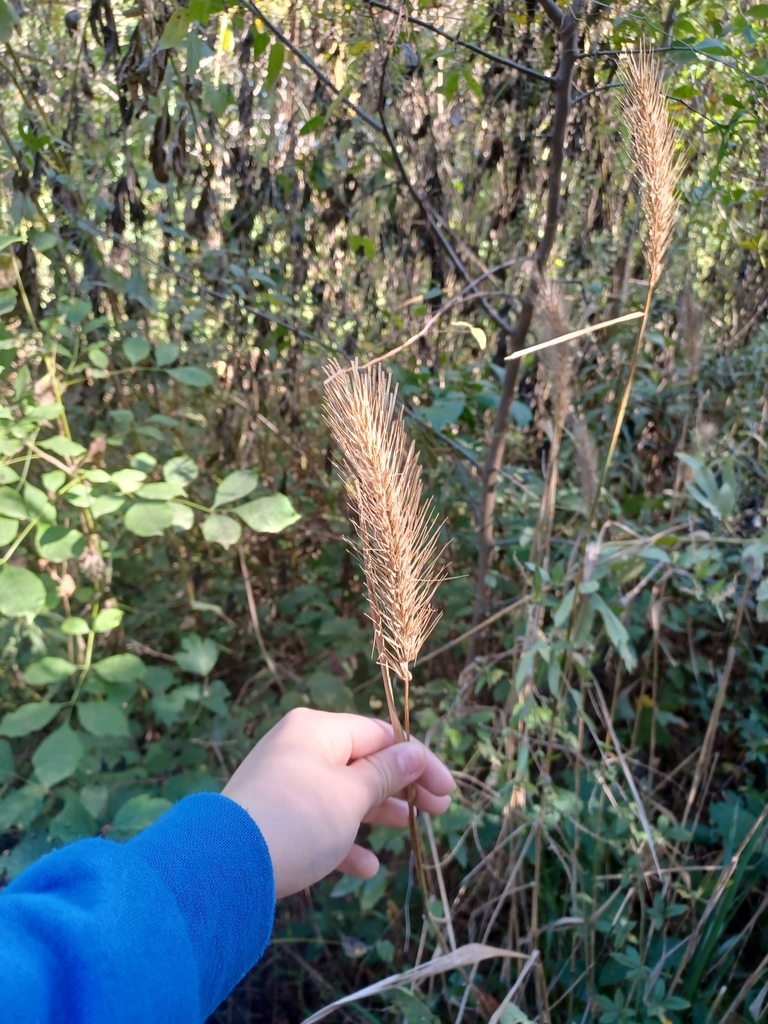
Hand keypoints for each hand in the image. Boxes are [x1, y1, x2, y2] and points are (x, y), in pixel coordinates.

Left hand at [222, 708, 454, 897]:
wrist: (226, 866)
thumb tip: (412, 754)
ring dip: (376, 811)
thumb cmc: (299, 819)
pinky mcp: (273, 819)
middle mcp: (298, 748)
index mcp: (317, 730)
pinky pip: (318, 822)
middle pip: (362, 762)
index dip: (417, 761)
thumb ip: (386, 774)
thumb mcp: (351, 795)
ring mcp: (283, 783)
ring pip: (341, 792)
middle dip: (401, 786)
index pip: (379, 735)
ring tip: (408, 828)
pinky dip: (343, 840)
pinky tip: (366, 868)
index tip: (446, 789)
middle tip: (438, 809)